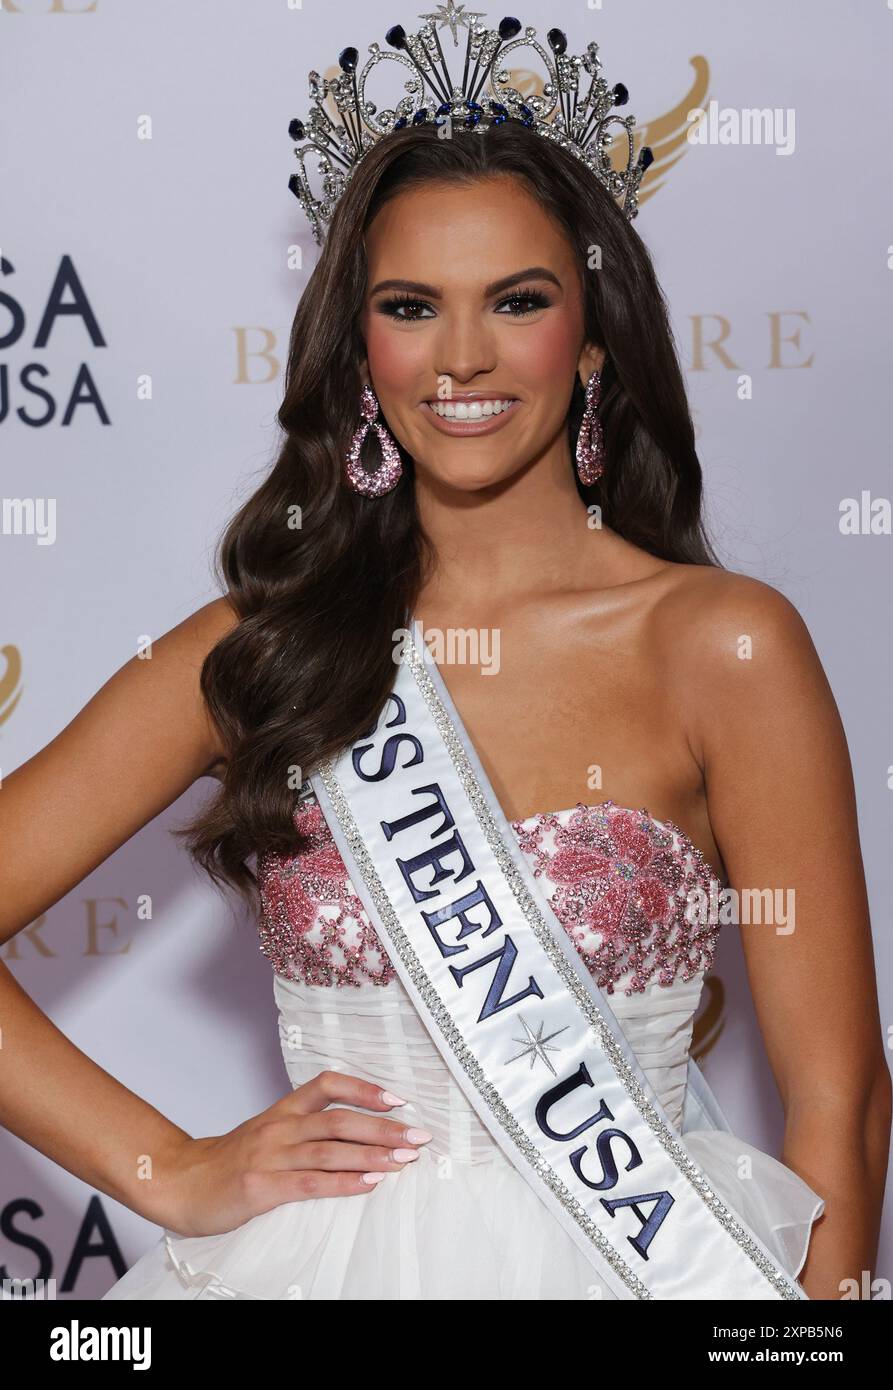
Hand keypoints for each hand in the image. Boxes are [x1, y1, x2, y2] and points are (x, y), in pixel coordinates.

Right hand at [159, 1070, 431, 1237]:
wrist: (179, 1182)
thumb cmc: (228, 1163)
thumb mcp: (267, 1135)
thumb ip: (304, 1131)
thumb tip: (357, 1136)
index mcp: (283, 1110)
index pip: (328, 1085)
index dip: (365, 1089)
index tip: (398, 1099)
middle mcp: (280, 1127)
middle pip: (340, 1119)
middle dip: (384, 1127)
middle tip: (418, 1136)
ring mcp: (270, 1155)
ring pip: (331, 1150)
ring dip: (373, 1154)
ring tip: (404, 1160)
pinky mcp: (262, 1186)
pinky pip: (311, 1183)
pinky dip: (344, 1182)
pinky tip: (369, 1183)